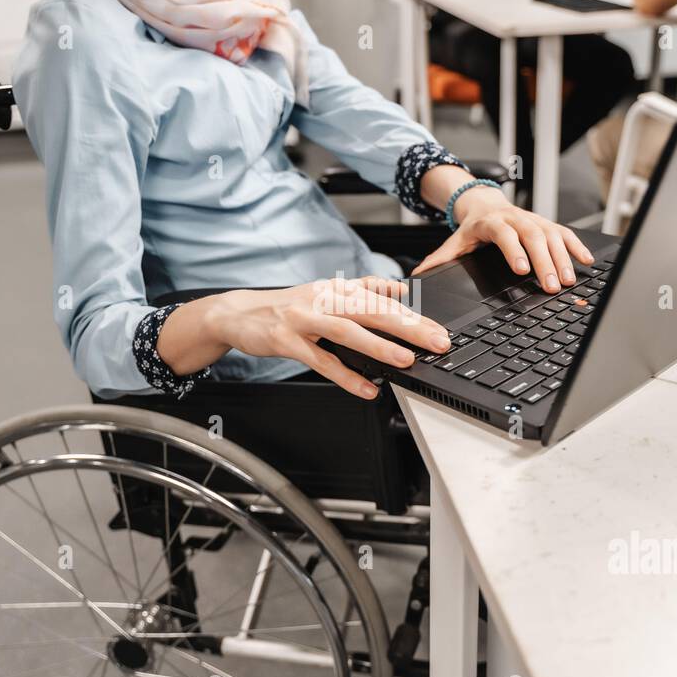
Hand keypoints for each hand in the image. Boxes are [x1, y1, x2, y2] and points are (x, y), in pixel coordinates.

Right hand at [204, 276, 451, 399]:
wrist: (238, 313)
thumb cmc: (287, 307)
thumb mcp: (325, 293)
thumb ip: (362, 290)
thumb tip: (399, 289)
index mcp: (336, 289)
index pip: (381, 298)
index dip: (412, 312)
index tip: (438, 327)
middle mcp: (323, 299)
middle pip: (370, 310)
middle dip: (407, 326)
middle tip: (435, 341)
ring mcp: (303, 319)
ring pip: (347, 331)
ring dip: (379, 346)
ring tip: (406, 360)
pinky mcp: (287, 340)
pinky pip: (320, 360)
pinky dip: (345, 375)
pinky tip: (366, 388)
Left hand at [411, 187, 593, 293]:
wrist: (484, 203)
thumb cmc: (472, 228)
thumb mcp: (455, 242)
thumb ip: (439, 259)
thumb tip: (417, 275)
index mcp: (493, 223)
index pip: (505, 235)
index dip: (515, 251)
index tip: (522, 270)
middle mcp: (517, 218)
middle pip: (534, 237)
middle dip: (544, 262)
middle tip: (552, 286)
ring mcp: (535, 220)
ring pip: (553, 236)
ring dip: (563, 259)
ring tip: (568, 281)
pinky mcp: (548, 224)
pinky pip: (566, 234)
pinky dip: (577, 247)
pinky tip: (587, 262)